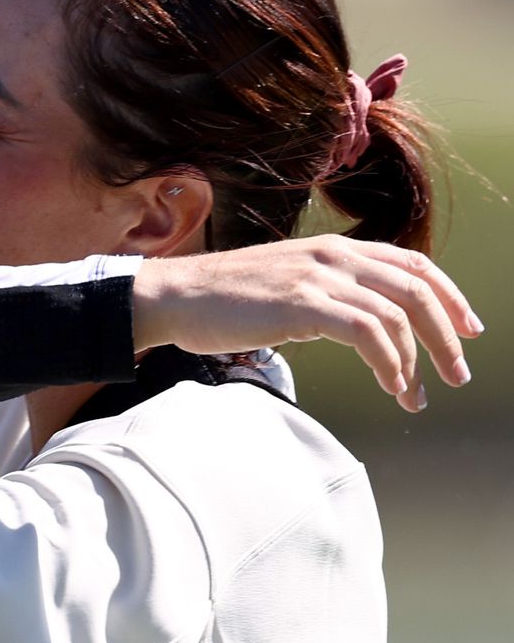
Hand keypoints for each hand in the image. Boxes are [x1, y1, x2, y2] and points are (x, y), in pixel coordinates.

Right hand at [133, 235, 481, 412]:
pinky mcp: (303, 303)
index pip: (412, 263)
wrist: (174, 296)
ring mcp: (318, 277)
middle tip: (456, 373)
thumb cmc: (220, 299)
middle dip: (446, 336)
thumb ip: (324, 295)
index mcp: (332, 248)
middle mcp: (333, 255)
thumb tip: (358, 328)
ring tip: (414, 394)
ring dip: (417, 360)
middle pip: (416, 288)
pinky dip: (389, 362)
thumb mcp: (284, 285)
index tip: (467, 328)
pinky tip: (390, 384)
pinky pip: (369, 333)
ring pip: (398, 314)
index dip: (449, 296)